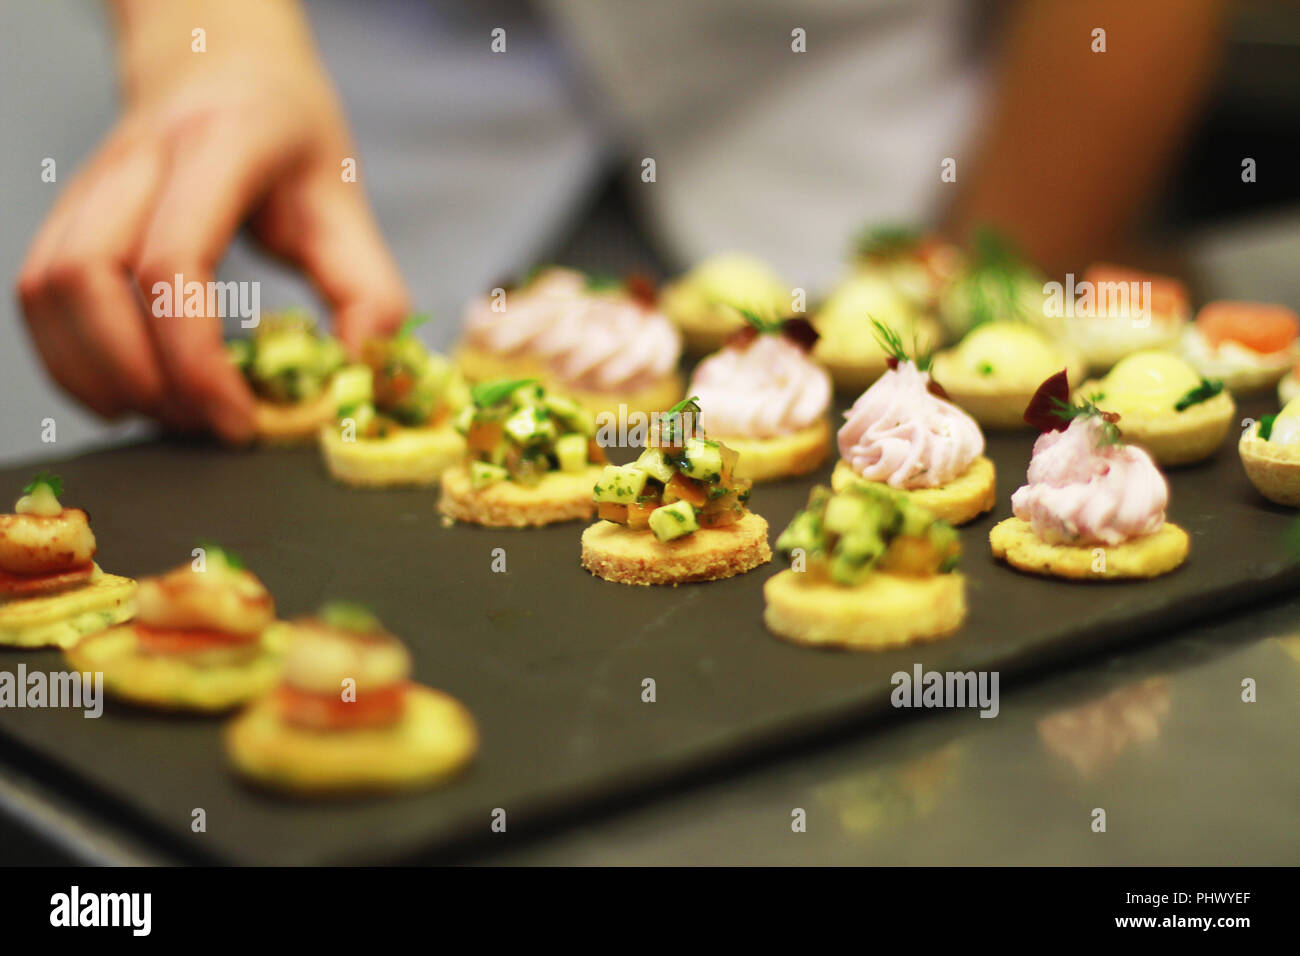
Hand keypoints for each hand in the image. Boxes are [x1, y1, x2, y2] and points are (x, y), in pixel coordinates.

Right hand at [16, 0, 409, 440]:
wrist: (220, 60)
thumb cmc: (290, 136)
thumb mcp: (348, 201)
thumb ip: (370, 293)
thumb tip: (359, 378)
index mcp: (219, 149)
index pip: (173, 262)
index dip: (195, 360)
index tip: (237, 421)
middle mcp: (138, 160)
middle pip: (88, 279)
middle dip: (139, 377)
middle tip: (202, 424)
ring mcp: (91, 183)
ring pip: (46, 288)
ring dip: (95, 373)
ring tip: (165, 414)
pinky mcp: (68, 213)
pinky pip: (37, 293)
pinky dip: (69, 358)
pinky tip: (125, 393)